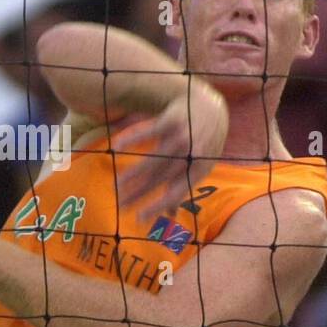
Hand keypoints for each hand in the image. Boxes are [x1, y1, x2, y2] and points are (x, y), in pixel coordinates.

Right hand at [110, 83, 227, 214]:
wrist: (210, 108)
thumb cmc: (202, 143)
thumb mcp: (199, 166)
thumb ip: (182, 188)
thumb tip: (171, 217)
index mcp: (198, 170)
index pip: (175, 193)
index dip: (157, 206)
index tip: (138, 218)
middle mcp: (191, 154)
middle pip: (160, 178)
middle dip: (139, 193)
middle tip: (120, 203)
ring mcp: (181, 136)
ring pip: (153, 159)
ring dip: (133, 173)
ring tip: (117, 184)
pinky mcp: (171, 120)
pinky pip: (148, 132)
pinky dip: (132, 139)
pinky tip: (117, 147)